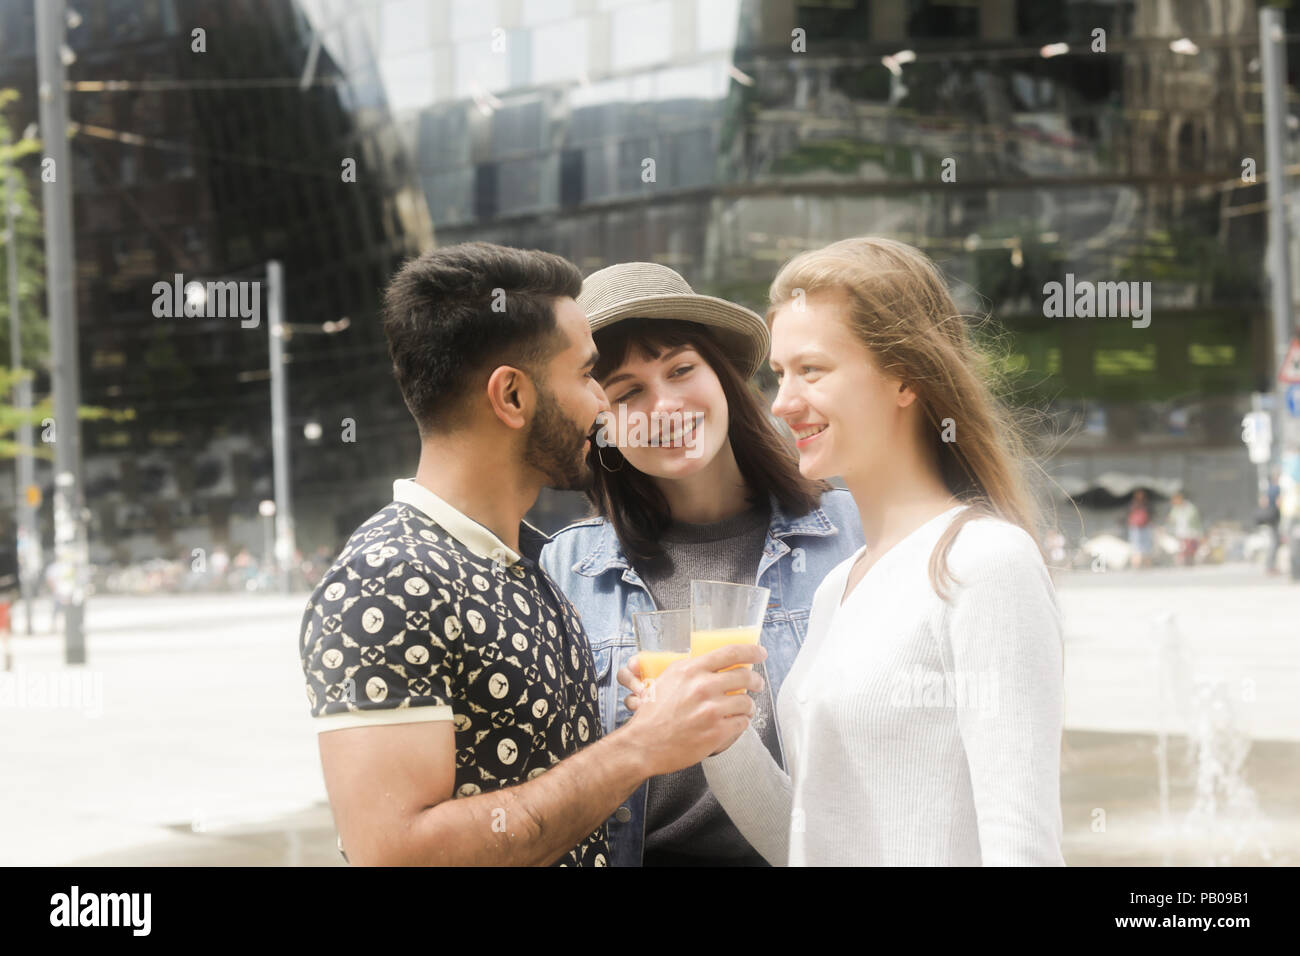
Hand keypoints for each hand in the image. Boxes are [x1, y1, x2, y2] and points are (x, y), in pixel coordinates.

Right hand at [620, 644, 765, 775]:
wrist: (644, 744)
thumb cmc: (652, 714)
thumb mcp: (667, 680)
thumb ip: (691, 670)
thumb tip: (714, 664)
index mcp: (691, 670)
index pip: (730, 653)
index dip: (750, 651)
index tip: (760, 652)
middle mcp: (702, 687)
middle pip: (744, 676)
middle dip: (756, 680)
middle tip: (757, 684)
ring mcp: (711, 710)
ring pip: (746, 702)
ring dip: (749, 705)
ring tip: (744, 708)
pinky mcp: (716, 732)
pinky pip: (742, 723)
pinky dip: (742, 722)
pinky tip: (736, 722)